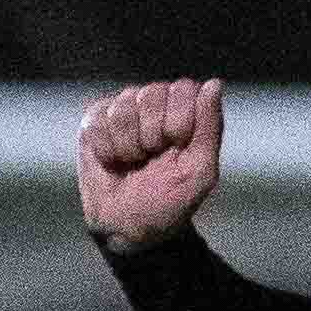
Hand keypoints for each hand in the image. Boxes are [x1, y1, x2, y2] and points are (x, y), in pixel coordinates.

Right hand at [74, 77, 226, 247]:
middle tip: (152, 157)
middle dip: (152, 134)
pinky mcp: (95, 121)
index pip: (184, 89)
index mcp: (186, 111)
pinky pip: (98, 120)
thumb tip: (215, 83)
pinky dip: (106, 149)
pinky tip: (112, 161)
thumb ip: (209, 127)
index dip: (179, 122)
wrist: (128, 227)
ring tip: (133, 162)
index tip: (176, 148)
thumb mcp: (200, 171)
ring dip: (128, 145)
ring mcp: (124, 110)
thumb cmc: (169, 202)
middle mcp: (155, 104)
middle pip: (152, 93)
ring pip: (123, 107)